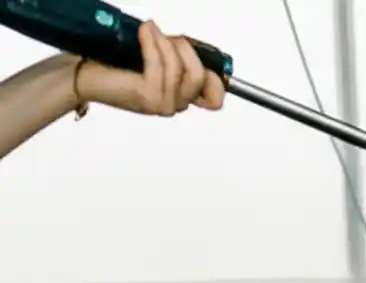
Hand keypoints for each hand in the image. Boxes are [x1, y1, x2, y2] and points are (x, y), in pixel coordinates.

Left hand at [73, 20, 225, 115]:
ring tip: (151, 31)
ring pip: (179, 68)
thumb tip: (189, 46)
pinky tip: (146, 31)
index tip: (199, 56)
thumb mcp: (156, 63)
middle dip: (186, 49)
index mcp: (181, 98)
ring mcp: (162, 104)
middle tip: (169, 37)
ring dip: (165, 42)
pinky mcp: (148, 96)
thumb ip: (177, 61)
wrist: (86, 77)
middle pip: (200, 76)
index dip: (214, 77)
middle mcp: (175, 105)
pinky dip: (153, 42)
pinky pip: (159, 64)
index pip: (215, 98)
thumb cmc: (117, 68)